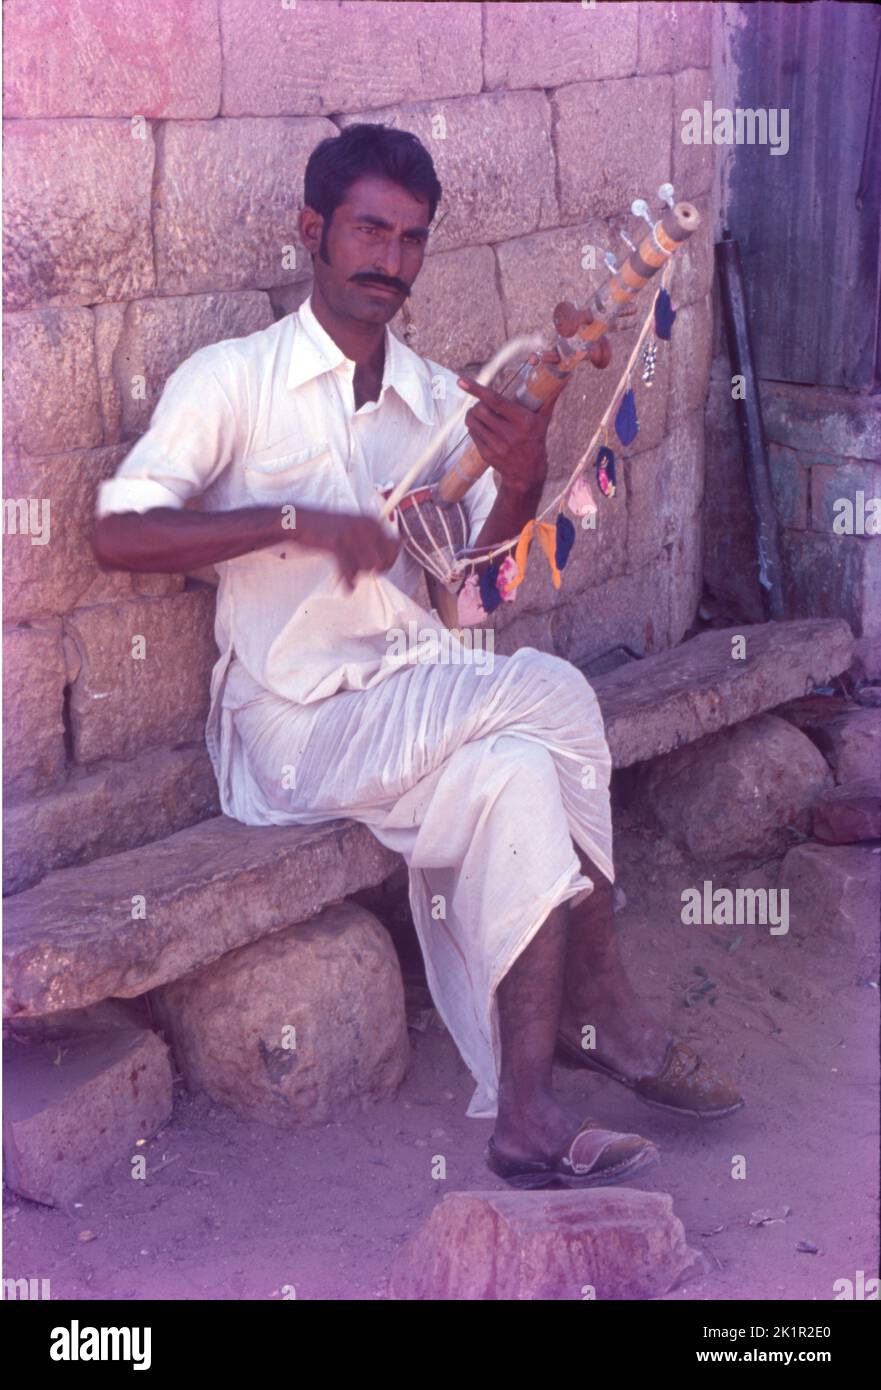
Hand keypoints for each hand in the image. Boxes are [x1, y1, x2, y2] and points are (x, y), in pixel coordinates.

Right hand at [303, 511, 400, 591]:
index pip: (395, 545)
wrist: (300, 521)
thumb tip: (387, 562)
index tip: (381, 568)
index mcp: (371, 521)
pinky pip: (348, 569)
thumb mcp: (353, 528)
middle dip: (375, 570)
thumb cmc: (327, 529)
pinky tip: (347, 587)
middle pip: (384, 559)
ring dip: (359, 574)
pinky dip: (348, 581)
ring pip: (367, 565)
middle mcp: (364, 525)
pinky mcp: (336, 543)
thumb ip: (371, 541)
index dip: (390, 560)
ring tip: (350, 575)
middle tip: (363, 572)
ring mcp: (350, 533)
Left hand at [457, 359, 561, 495]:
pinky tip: (482, 426)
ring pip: (473, 421)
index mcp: (524, 422)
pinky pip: (473, 433)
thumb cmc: (536, 439)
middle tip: (483, 403)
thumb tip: (565, 376)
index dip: (478, 390)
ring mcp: (497, 446)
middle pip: (481, 410)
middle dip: (478, 403)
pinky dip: (474, 426)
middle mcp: (510, 434)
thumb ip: (550, 396)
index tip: (462, 381)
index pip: (496, 401)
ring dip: (473, 414)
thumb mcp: (544, 419)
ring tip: (480, 413)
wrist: (527, 473)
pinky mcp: (487, 454)